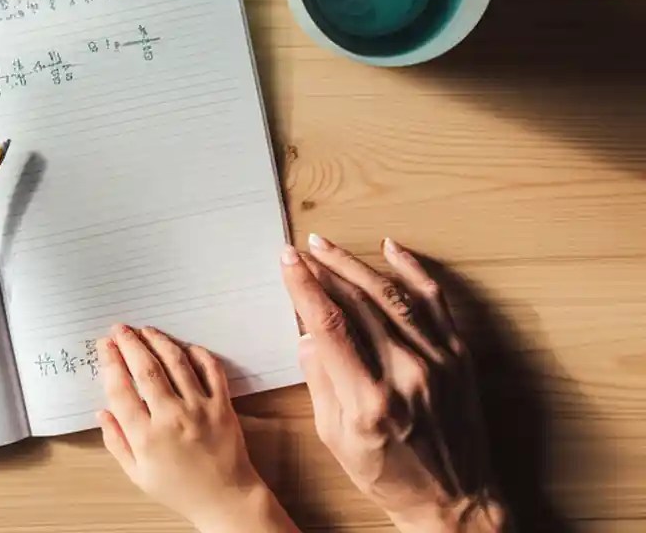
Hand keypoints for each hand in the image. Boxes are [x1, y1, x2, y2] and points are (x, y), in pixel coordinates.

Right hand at [97, 325, 298, 532]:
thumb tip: (102, 412)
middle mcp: (172, 418)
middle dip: (129, 344)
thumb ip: (116, 442)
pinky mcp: (223, 405)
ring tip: (145, 330)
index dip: (110, 362)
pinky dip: (196, 353)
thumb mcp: (137, 474)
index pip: (121, 390)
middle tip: (120, 329)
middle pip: (145, 369)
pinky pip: (210, 369)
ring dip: (158, 341)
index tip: (104, 346)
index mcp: (146, 438)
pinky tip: (183, 346)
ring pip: (176, 362)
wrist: (225, 499)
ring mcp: (200, 409)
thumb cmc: (179, 489)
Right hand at [283, 235, 507, 532]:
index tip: (288, 263)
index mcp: (369, 400)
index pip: (330, 325)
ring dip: (357, 264)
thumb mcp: (336, 438)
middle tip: (302, 250)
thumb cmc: (391, 476)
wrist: (455, 501)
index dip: (304, 287)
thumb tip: (308, 336)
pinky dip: (412, 270)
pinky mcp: (459, 356)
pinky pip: (435, 301)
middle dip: (325, 269)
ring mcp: (438, 361)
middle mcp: (406, 374)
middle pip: (358, 302)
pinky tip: (391, 249)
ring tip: (330, 247)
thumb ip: (320, 382)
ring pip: (392, 294)